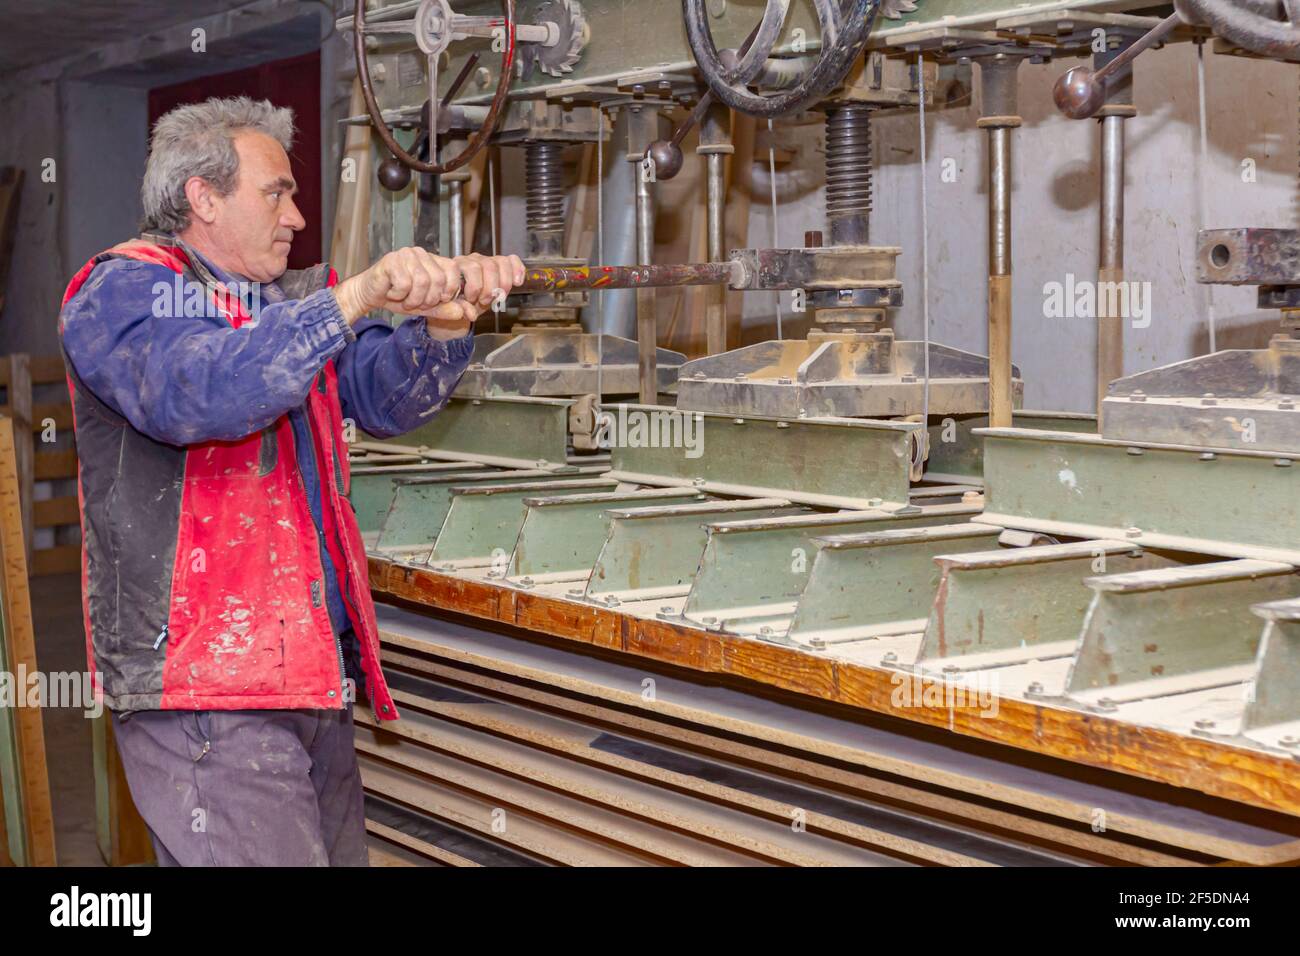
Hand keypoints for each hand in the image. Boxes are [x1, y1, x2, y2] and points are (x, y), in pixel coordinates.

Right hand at [332, 248, 524, 340]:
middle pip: (442, 281)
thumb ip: (449, 309)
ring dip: (414, 298)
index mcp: (436, 263)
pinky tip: (394, 291)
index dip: (452, 292)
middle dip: (429, 299)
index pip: (457, 274)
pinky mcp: (392, 260)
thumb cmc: (400, 297)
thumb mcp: (428, 307)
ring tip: (404, 296)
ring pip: (424, 282)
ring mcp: (408, 255)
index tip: (438, 301)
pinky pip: (406, 282)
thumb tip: (471, 313)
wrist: (370, 293)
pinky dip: (401, 293)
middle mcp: (424, 255)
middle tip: (416, 301)